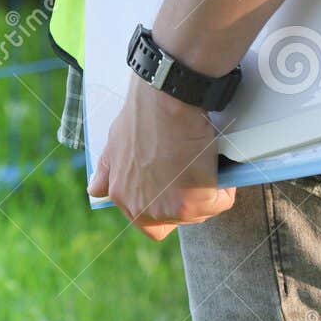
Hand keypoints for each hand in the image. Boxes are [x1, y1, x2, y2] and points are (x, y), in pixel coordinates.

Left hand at [87, 79, 235, 240]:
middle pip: (178, 219)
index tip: (176, 186)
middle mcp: (141, 209)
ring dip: (208, 190)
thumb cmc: (143, 113)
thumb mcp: (114, 143)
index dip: (165, 204)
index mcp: (121, 196)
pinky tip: (215, 160)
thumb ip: (107, 170)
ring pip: (201, 212)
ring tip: (202, 159)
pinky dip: (225, 184)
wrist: (165, 97)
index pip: (147, 223)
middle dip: (189, 197)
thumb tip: (95, 188)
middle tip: (193, 168)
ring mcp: (167, 209)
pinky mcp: (194, 203)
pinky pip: (221, 201)